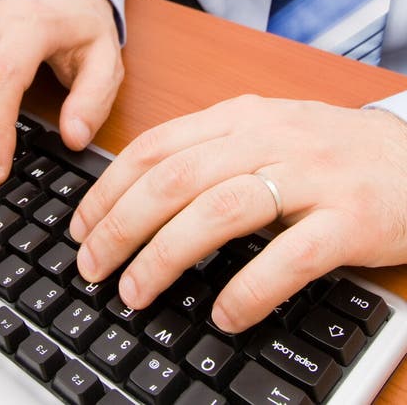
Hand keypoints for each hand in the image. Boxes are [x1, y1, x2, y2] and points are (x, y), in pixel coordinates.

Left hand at [69, 95, 406, 332]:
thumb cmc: (334, 151)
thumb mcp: (268, 132)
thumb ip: (212, 152)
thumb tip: (142, 193)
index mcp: (242, 117)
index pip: (157, 146)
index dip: (110, 187)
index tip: (81, 225)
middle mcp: (269, 138)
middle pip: (175, 178)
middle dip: (121, 225)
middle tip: (93, 266)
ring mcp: (310, 175)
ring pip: (219, 209)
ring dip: (167, 254)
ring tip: (137, 291)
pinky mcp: (348, 218)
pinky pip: (289, 255)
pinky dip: (248, 287)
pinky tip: (223, 314)